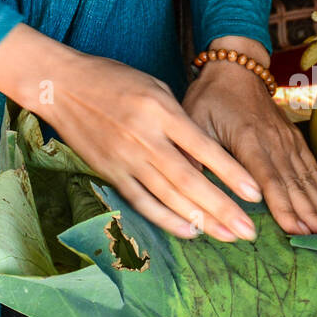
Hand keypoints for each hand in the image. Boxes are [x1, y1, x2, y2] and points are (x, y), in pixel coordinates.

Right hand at [41, 47, 267, 242]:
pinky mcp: (109, 172)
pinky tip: (189, 231)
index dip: (231, 173)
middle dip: (222, 208)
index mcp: (160, 111)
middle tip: (249, 231)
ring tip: (228, 236)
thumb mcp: (155, 87)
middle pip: (189, 181)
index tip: (255, 194)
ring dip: (201, 220)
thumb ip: (180, 120)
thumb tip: (207, 156)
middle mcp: (144, 138)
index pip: (203, 148)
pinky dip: (166, 219)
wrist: (62, 86)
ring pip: (168, 196)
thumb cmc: (113, 80)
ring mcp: (125, 158)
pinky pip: (141, 202)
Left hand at [183, 59, 316, 235]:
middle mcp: (274, 141)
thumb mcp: (193, 121)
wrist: (235, 67)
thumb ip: (195, 155)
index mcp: (249, 139)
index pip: (268, 179)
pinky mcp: (293, 137)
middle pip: (294, 183)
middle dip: (311, 213)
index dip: (283, 206)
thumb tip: (188, 189)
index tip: (296, 230)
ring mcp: (287, 139)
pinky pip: (312, 166)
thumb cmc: (210, 96)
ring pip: (307, 177)